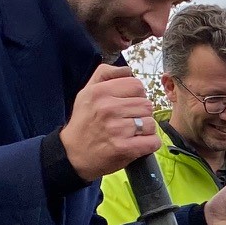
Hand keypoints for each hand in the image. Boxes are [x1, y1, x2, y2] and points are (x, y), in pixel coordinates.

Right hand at [61, 63, 158, 179]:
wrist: (72, 154)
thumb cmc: (84, 122)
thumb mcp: (86, 93)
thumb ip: (104, 75)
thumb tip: (127, 70)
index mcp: (100, 92)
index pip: (137, 85)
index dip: (137, 95)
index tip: (129, 104)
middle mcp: (108, 108)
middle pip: (147, 104)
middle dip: (141, 114)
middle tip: (128, 121)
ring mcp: (117, 129)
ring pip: (151, 123)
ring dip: (146, 130)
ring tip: (131, 133)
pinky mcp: (124, 148)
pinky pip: (152, 141)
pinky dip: (150, 144)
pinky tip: (138, 144)